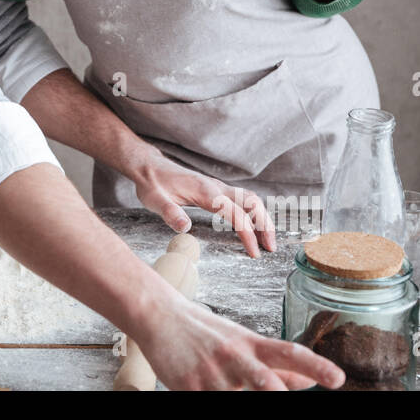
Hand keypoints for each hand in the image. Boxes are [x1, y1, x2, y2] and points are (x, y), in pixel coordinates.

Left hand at [131, 146, 276, 256]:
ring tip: (267, 241)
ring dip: (263, 218)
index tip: (254, 253)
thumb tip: (185, 228)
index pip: (235, 213)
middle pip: (252, 202)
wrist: (149, 166)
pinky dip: (254, 213)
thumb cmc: (152, 184)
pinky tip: (254, 227)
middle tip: (271, 248)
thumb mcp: (154, 200)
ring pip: (250, 199)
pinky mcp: (216, 190)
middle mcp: (216, 187)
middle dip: (265, 224)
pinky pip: (242, 200)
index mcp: (205, 191)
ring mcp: (218, 187)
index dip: (248, 234)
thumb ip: (169, 213)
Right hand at [137, 290, 345, 389]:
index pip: (289, 354)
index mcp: (251, 345)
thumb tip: (311, 382)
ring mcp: (212, 374)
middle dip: (276, 394)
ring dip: (239, 397)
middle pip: (266, 383)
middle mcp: (235, 358)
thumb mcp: (240, 342)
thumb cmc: (204, 332)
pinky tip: (213, 393)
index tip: (339, 379)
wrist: (159, 316)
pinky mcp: (189, 386)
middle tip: (282, 395)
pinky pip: (209, 403)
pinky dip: (216, 401)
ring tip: (235, 390)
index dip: (316, 366)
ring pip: (237, 399)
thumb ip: (275, 365)